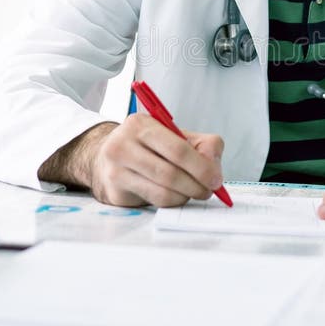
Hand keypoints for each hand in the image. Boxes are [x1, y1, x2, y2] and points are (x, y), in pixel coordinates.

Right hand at [39, 116, 223, 207]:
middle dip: (197, 186)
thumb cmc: (149, 146)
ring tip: (192, 192)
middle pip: (171, 173)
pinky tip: (175, 195)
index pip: (178, 150)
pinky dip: (172, 201)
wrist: (108, 157)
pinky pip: (153, 201)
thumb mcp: (177, 135)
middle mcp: (123, 144)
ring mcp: (116, 169)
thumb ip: (204, 145)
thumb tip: (213, 166)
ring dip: (185, 196)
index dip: (202, 167)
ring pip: (163, 191)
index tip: (216, 179)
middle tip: (208, 191)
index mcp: (141, 124)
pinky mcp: (115, 190)